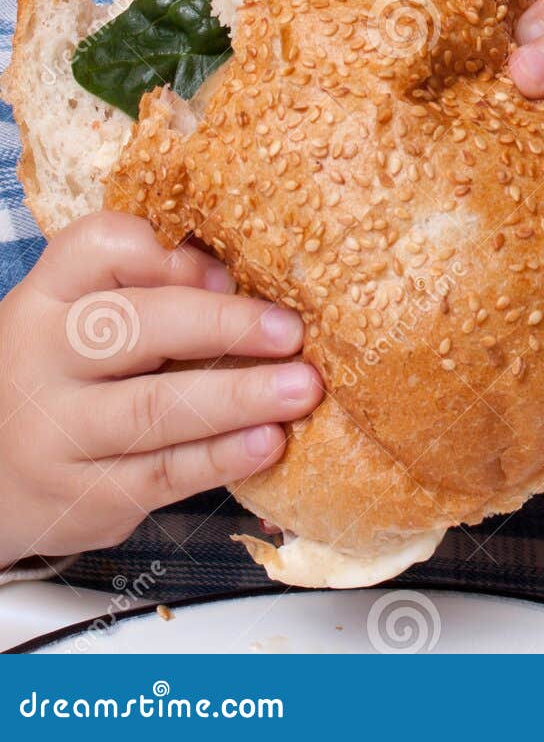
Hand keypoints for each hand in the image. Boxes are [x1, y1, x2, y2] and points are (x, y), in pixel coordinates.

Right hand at [0, 211, 323, 565]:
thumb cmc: (67, 376)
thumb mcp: (83, 318)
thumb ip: (147, 289)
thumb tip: (237, 281)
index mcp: (48, 295)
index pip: (99, 247)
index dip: (169, 255)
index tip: (228, 271)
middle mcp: (43, 355)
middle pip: (137, 326)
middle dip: (225, 325)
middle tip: (292, 331)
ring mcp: (58, 430)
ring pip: (155, 407)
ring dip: (239, 396)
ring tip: (301, 387)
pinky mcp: (83, 494)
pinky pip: (162, 473)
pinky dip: (222, 457)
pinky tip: (268, 441)